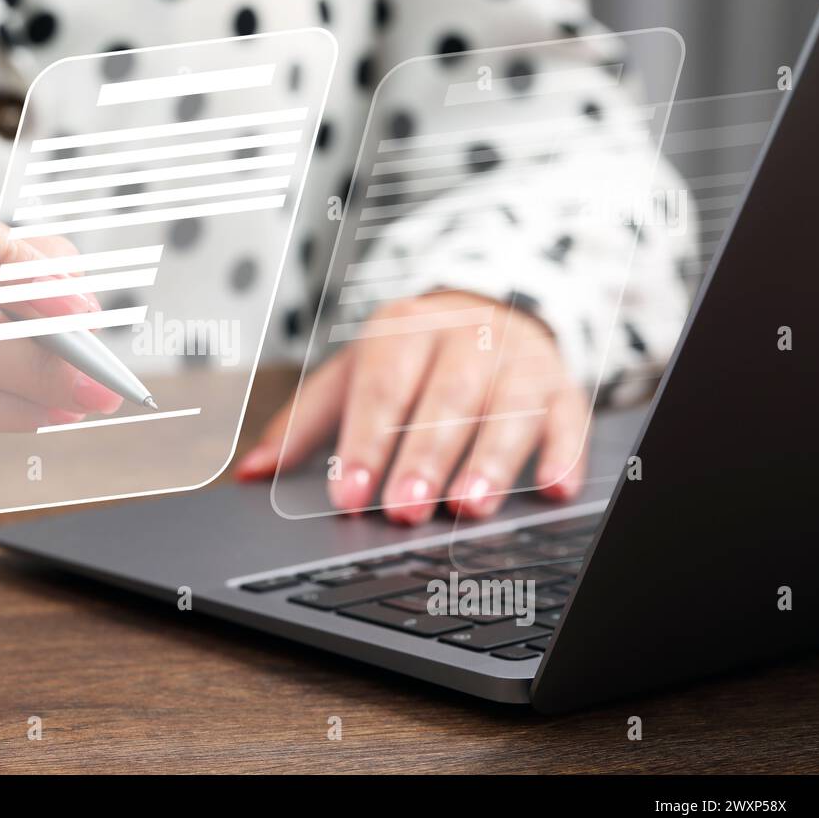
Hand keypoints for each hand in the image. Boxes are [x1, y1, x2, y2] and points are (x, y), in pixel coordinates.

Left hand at [236, 291, 587, 521]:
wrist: (485, 306)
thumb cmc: (407, 357)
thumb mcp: (349, 377)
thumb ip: (300, 427)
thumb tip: (248, 473)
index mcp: (400, 330)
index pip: (381, 388)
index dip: (366, 443)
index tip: (349, 494)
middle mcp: (462, 337)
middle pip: (443, 401)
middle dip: (424, 459)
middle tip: (405, 511)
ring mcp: (516, 358)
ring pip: (507, 409)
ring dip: (491, 461)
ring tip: (470, 508)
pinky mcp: (560, 381)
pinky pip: (569, 415)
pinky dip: (564, 451)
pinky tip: (554, 488)